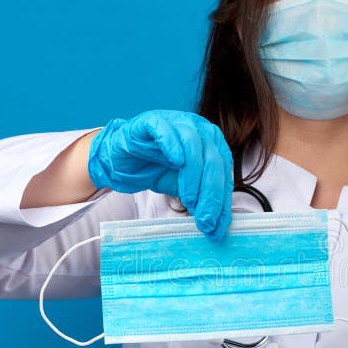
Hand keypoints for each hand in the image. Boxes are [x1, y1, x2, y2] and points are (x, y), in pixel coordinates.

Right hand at [88, 110, 233, 239]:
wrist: (124, 160)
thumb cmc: (156, 170)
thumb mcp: (184, 188)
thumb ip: (202, 198)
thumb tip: (216, 222)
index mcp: (212, 144)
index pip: (224, 173)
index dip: (222, 201)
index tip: (217, 226)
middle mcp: (199, 129)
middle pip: (213, 161)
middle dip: (211, 194)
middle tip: (206, 219)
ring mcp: (177, 122)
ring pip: (193, 147)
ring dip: (194, 177)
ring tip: (190, 201)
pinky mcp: (153, 122)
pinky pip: (166, 130)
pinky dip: (173, 145)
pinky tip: (176, 162)